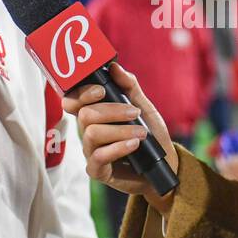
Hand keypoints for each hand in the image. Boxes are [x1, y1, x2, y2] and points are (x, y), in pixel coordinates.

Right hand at [61, 61, 179, 212]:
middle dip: (111, 111)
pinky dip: (118, 148)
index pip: (73, 101)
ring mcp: (91, 152)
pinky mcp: (98, 171)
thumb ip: (129, 87)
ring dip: (119, 131)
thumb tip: (114, 67)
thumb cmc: (151, 136)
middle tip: (135, 112)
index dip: (81, 93)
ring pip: (91, 134)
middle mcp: (88, 132)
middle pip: (84, 115)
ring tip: (141, 133)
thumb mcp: (144, 108)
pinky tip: (134, 145)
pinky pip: (98, 157)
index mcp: (95, 115)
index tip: (101, 90)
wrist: (164, 166)